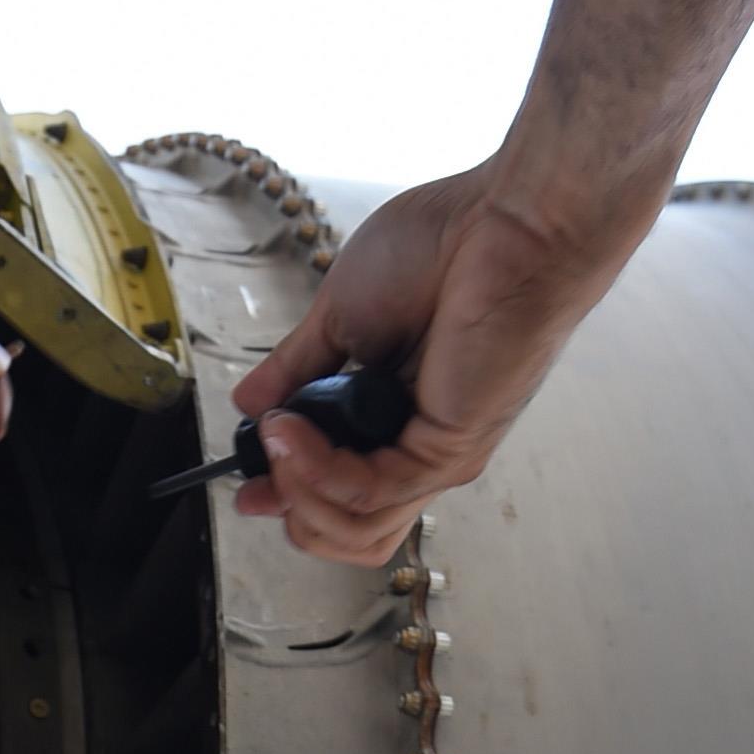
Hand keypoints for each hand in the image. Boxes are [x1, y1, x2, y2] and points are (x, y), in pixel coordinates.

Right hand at [230, 159, 662, 565]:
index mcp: (398, 419)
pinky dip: (319, 471)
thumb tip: (248, 405)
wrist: (508, 221)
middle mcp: (421, 448)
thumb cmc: (442, 249)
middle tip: (259, 474)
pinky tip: (290, 431)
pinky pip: (372, 492)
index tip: (245, 481)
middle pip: (351, 531)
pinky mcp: (451, 450)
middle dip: (293, 513)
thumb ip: (296, 368)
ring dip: (300, 494)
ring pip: (361, 528)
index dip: (290, 498)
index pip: (343, 493)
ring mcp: (439, 456)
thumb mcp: (341, 315)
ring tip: (275, 439)